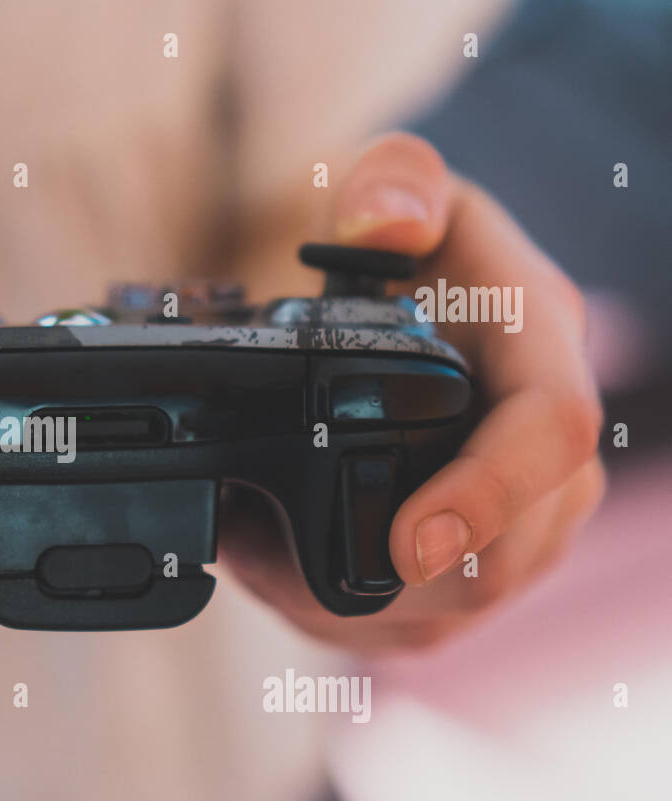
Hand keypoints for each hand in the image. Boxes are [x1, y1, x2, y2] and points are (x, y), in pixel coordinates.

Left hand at [220, 133, 604, 649]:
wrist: (407, 290)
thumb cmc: (397, 237)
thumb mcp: (391, 179)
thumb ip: (390, 181)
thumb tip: (384, 224)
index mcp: (537, 341)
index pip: (548, 431)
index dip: (485, 496)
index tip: (407, 543)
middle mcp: (544, 439)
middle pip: (508, 552)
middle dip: (387, 579)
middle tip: (260, 549)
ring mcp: (523, 507)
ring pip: (465, 604)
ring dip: (357, 605)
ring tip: (255, 554)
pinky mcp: (482, 554)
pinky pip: (435, 618)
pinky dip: (353, 617)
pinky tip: (281, 578)